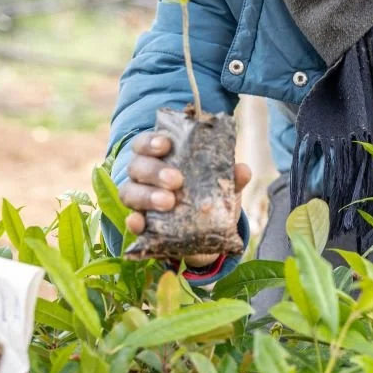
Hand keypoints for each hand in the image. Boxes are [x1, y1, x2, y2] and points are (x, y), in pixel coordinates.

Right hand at [119, 131, 251, 265]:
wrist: (205, 231)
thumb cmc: (207, 194)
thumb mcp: (221, 185)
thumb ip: (230, 177)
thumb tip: (243, 171)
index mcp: (158, 157)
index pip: (145, 143)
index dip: (151, 141)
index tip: (166, 144)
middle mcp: (143, 175)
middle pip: (137, 166)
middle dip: (155, 171)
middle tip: (176, 180)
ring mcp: (138, 199)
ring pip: (129, 192)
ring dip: (147, 195)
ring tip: (169, 202)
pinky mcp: (140, 223)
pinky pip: (131, 221)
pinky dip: (133, 222)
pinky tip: (139, 222)